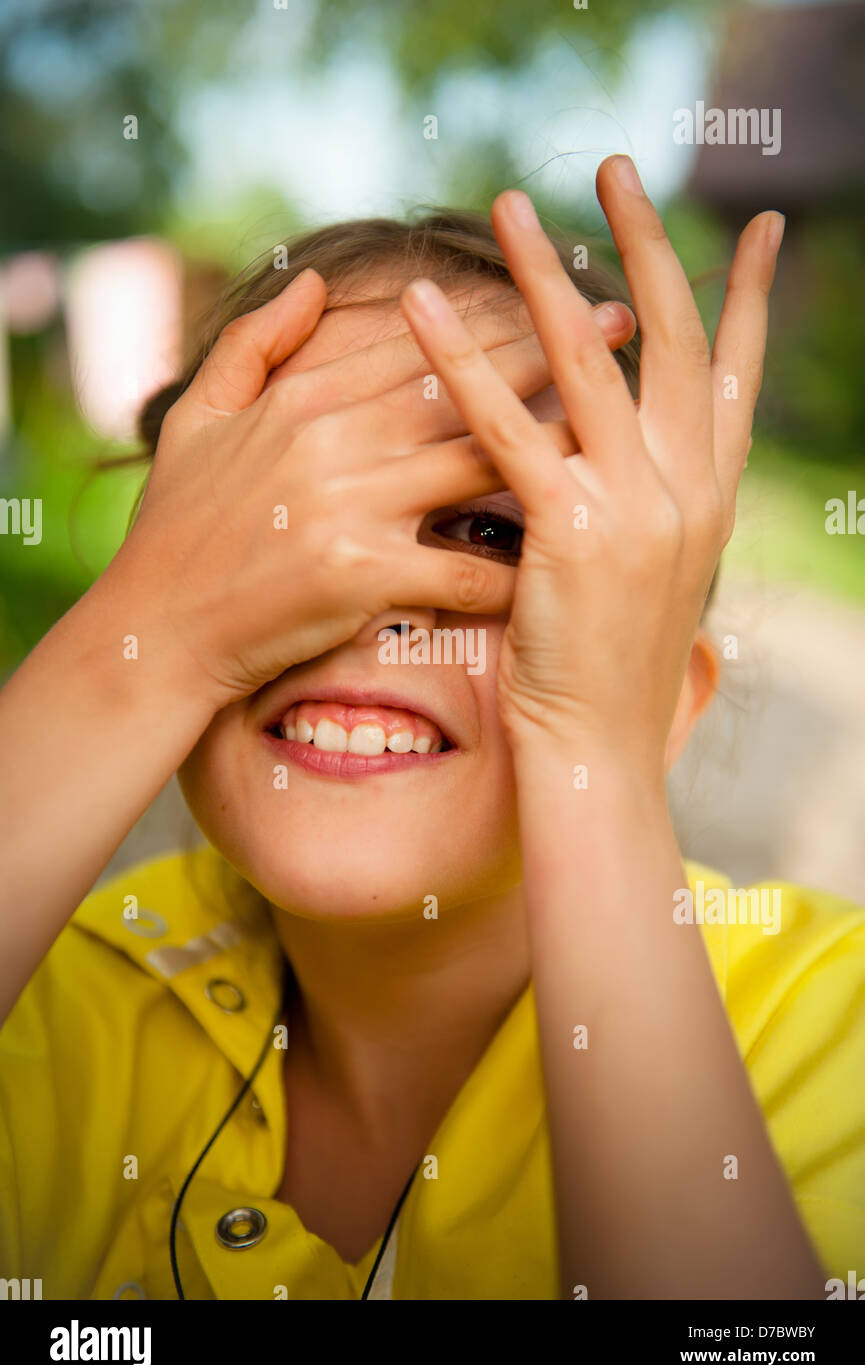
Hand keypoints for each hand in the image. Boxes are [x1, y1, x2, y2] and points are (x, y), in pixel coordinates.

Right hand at [104, 266, 636, 707]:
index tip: (555, 295)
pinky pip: (463, 567)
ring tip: (627, 429)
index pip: (418, 343)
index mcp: (302, 396)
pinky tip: (573, 563)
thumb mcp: (196, 416)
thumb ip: (255, 340)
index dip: (498, 318)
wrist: (155, 630)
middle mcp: (332, 438)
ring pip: (478, 463)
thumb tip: (316, 280)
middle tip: (625, 329)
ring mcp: (348, 504)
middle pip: (465, 388)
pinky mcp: (360, 575)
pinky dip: (518, 569)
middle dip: (553, 354)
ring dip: (557, 445)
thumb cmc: (176, 527)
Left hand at [400, 155, 783, 778]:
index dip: (750, 300)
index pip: (738, 376)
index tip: (763, 233)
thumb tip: (614, 451)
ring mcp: (636, 505)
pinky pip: (506, 427)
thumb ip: (643, 502)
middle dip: (649, 245)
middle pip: (672, 340)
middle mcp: (688, 488)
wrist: (599, 751)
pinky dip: (460, 362)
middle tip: (617, 166)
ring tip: (508, 208)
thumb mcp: (648, 574)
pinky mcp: (570, 529)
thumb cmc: (608, 670)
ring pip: (588, 364)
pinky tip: (422, 309)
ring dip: (546, 276)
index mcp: (711, 496)